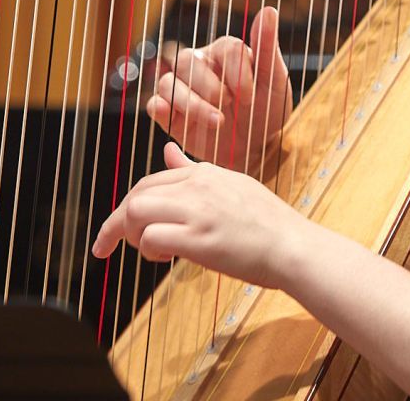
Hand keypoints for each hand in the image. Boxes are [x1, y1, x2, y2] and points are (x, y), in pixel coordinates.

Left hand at [91, 142, 311, 288]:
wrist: (295, 247)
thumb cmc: (269, 224)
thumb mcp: (232, 185)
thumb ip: (194, 170)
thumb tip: (167, 150)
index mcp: (205, 173)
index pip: (150, 181)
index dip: (130, 206)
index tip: (122, 228)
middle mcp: (198, 186)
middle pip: (136, 195)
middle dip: (118, 222)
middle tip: (115, 245)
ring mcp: (198, 211)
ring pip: (135, 212)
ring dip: (130, 235)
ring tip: (149, 251)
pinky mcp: (199, 239)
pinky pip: (150, 237)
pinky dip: (148, 250)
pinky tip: (166, 258)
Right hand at [146, 5, 292, 175]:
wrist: (256, 147)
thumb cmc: (266, 110)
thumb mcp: (275, 80)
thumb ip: (267, 46)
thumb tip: (269, 10)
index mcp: (226, 51)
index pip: (225, 48)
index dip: (238, 73)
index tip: (250, 96)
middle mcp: (199, 64)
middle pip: (188, 61)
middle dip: (211, 87)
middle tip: (231, 105)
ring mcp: (182, 88)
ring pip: (169, 82)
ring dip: (192, 103)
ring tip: (218, 122)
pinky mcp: (171, 113)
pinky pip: (154, 104)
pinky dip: (161, 108)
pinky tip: (173, 116)